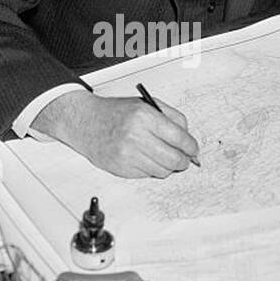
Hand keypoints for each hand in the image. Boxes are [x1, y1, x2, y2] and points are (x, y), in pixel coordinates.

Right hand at [32, 91, 199, 177]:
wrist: (86, 122)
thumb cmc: (117, 112)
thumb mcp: (147, 104)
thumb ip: (174, 119)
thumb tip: (190, 143)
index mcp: (145, 117)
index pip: (180, 139)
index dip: (191, 147)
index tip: (193, 150)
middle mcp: (136, 137)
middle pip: (174, 160)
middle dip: (183, 161)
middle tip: (183, 158)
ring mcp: (127, 155)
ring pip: (163, 171)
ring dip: (167, 166)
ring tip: (160, 155)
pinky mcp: (121, 169)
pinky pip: (148, 175)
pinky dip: (151, 169)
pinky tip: (144, 157)